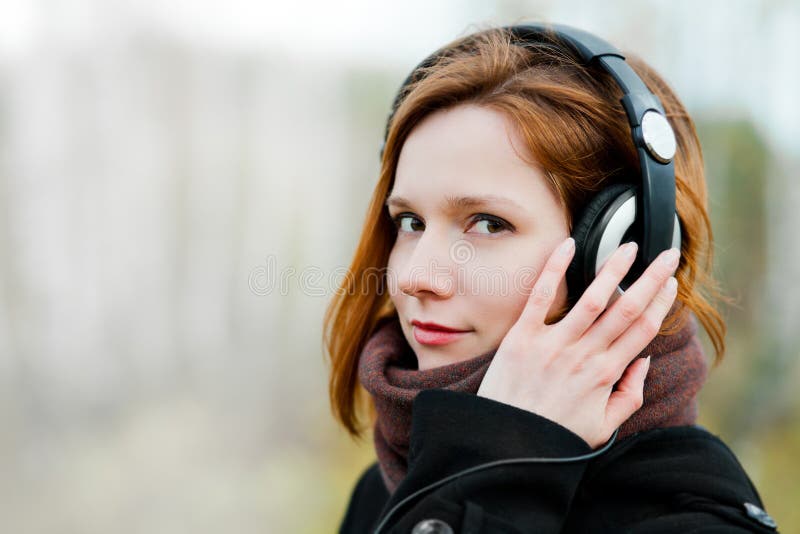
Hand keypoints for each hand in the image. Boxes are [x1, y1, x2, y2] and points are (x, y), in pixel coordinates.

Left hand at [476, 237, 679, 448]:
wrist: (508, 444)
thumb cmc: (554, 436)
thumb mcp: (603, 427)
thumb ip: (629, 396)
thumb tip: (644, 361)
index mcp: (605, 375)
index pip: (642, 330)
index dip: (661, 303)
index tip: (672, 283)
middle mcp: (584, 355)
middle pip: (626, 309)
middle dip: (651, 279)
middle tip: (669, 254)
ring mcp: (553, 344)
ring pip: (591, 299)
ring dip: (614, 269)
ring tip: (630, 246)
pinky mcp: (522, 337)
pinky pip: (541, 297)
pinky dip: (554, 269)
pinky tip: (568, 246)